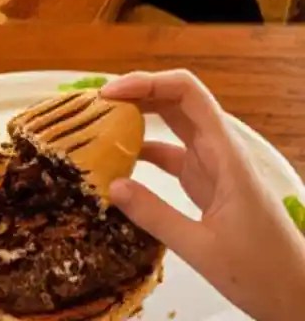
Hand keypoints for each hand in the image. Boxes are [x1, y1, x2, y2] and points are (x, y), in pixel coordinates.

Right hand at [101, 71, 304, 320]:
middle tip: (91, 107)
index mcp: (226, 156)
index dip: (148, 83)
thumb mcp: (201, 248)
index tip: (109, 95)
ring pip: (172, 124)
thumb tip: (111, 184)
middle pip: (176, 101)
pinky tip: (116, 159)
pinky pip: (170, 153)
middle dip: (135, 93)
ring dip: (137, 117)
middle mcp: (220, 152)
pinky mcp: (205, 183)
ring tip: (96, 125)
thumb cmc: (261, 271)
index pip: (188, 94)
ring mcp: (213, 166)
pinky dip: (142, 149)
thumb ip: (155, 215)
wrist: (294, 293)